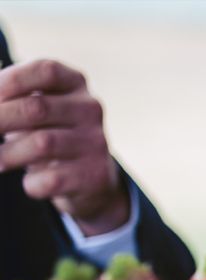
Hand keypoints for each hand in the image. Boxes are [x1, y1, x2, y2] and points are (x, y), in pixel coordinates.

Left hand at [0, 59, 127, 234]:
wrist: (91, 179)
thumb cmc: (50, 133)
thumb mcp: (36, 109)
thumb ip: (11, 97)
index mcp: (76, 84)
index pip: (47, 71)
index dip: (12, 80)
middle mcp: (90, 109)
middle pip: (37, 108)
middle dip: (0, 119)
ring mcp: (95, 143)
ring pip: (41, 144)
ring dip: (8, 155)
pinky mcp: (94, 175)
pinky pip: (50, 179)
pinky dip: (32, 183)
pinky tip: (33, 181)